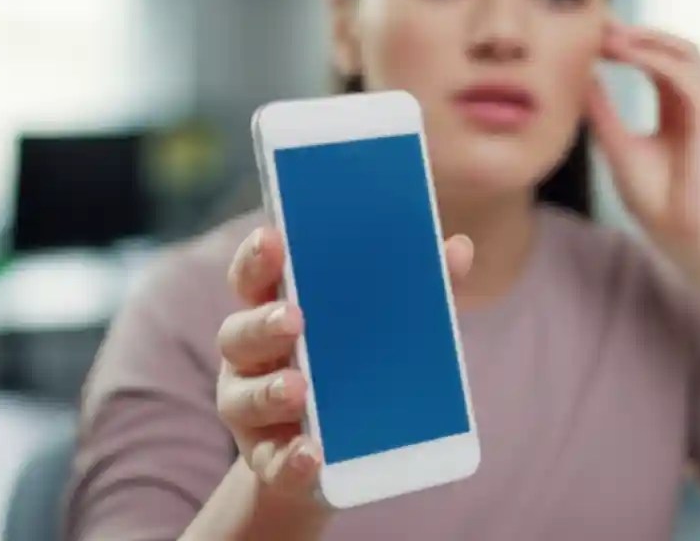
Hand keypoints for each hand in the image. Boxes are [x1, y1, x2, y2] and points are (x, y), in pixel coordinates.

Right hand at [218, 227, 473, 507]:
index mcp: (275, 311)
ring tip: (298, 389)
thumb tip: (460, 248)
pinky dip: (291, 460)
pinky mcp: (268, 459)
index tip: (274, 239)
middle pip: (239, 332)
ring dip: (270, 391)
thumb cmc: (356, 369)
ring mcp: (251, 409)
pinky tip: (311, 455)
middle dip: (264, 324)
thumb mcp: (384, 329)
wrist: (341, 460)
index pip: (254, 277)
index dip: (257, 257)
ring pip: (245, 397)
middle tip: (295, 319)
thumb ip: (419, 288)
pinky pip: (274, 461)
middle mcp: (252, 356)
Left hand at [587, 21, 699, 257]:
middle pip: (672, 48)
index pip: (655, 60)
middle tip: (599, 23)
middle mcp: (696, 103)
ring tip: (609, 36)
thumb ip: (602, 111)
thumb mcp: (616, 145)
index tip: (593, 33)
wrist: (682, 235)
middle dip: (637, 31)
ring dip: (646, 39)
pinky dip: (654, 59)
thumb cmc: (655, 201)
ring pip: (684, 52)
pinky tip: (625, 54)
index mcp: (677, 108)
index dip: (627, 42)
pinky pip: (684, 75)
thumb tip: (580, 78)